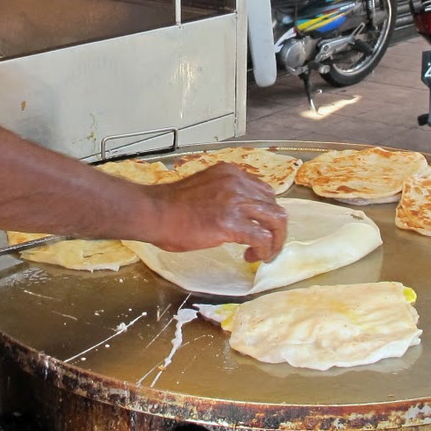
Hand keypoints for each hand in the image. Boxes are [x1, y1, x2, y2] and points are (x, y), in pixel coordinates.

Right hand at [147, 164, 288, 262]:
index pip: (264, 191)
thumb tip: (235, 216)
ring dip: (275, 241)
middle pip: (274, 205)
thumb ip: (223, 196)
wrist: (153, 212)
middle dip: (274, 228)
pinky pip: (262, 238)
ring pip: (277, 220)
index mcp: (231, 173)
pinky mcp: (232, 223)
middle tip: (266, 245)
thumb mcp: (203, 190)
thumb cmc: (169, 206)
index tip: (258, 227)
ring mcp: (236, 202)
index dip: (265, 212)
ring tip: (264, 254)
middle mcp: (238, 183)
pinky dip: (263, 251)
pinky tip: (250, 257)